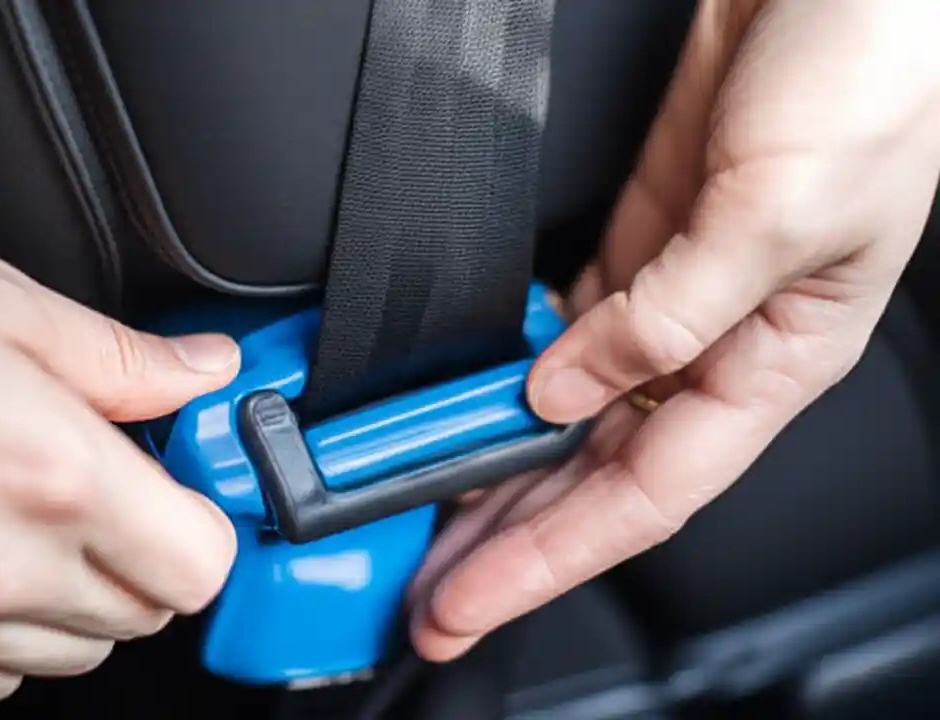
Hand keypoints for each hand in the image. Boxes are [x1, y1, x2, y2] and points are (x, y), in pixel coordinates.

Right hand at [0, 216, 239, 698]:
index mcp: (52, 478)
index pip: (200, 564)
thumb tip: (202, 373)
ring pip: (73, 654)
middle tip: (118, 484)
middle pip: (146, 616)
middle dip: (152, 554)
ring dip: (86, 598)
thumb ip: (122, 359)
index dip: (206, 520)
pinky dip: (11, 632)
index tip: (183, 481)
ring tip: (44, 518)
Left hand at [410, 0, 939, 660]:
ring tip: (432, 513)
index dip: (550, 557)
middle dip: (511, 538)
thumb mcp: (778, 212)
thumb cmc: (871, 77)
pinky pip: (564, 329)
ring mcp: (674, 291)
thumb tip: (563, 391)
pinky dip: (513, 370)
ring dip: (502, 464)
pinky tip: (471, 399)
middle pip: (598, 472)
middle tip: (431, 591)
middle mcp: (719, 341)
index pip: (644, 495)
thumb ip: (668, 312)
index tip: (470, 598)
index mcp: (774, 361)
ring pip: (573, 411)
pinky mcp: (640, 235)